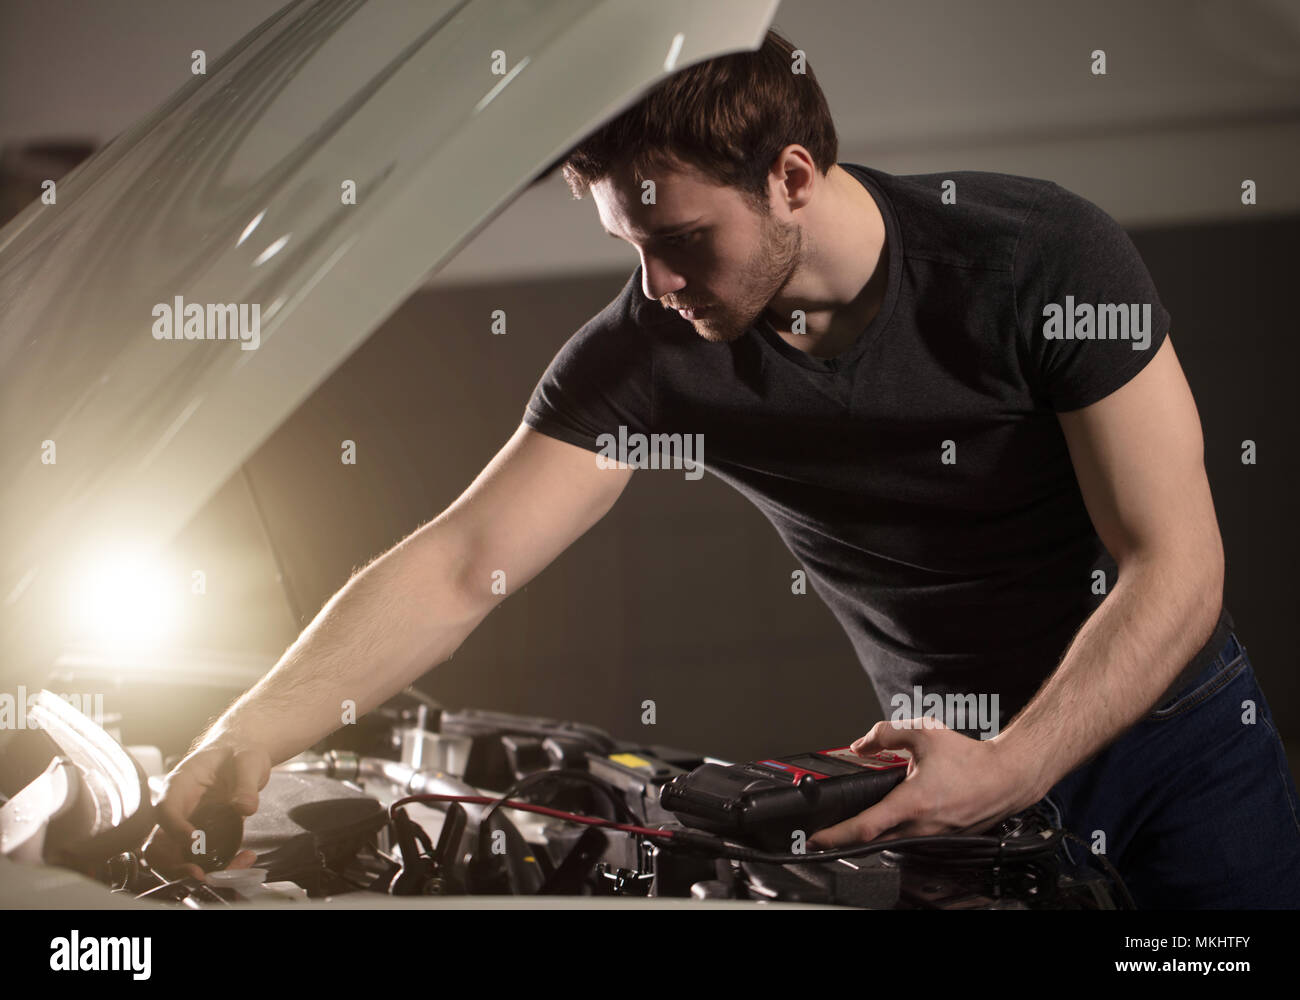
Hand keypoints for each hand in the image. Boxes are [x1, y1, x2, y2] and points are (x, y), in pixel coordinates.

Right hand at [142, 742, 269, 880]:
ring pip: (176, 855)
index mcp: (181, 783)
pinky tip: (242, 859)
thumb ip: (246, 784)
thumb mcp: (248, 762)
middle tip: (199, 873)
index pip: (165, 809)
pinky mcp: (202, 834)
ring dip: (196, 869)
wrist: (244, 754)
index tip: (195, 840)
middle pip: (159, 841)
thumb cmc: (239, 752)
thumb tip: (245, 807)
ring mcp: (187, 823)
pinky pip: (200, 856)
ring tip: (229, 869)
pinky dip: (217, 865)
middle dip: (173, 862)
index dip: (175, 828)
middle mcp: (179, 806)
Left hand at [807, 718, 1042, 849]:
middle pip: (873, 839)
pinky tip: (894, 816)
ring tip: (859, 818)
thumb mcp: (923, 733)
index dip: (836, 835)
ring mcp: (932, 838)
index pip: (865, 827)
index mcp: (912, 803)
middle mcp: (921, 827)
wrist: (1007, 778)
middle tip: (828, 827)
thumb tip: (860, 745)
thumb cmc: (970, 758)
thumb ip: (886, 734)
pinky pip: (910, 839)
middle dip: (848, 834)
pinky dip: (896, 830)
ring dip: (875, 831)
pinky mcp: (941, 841)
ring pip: (891, 840)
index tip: (815, 839)